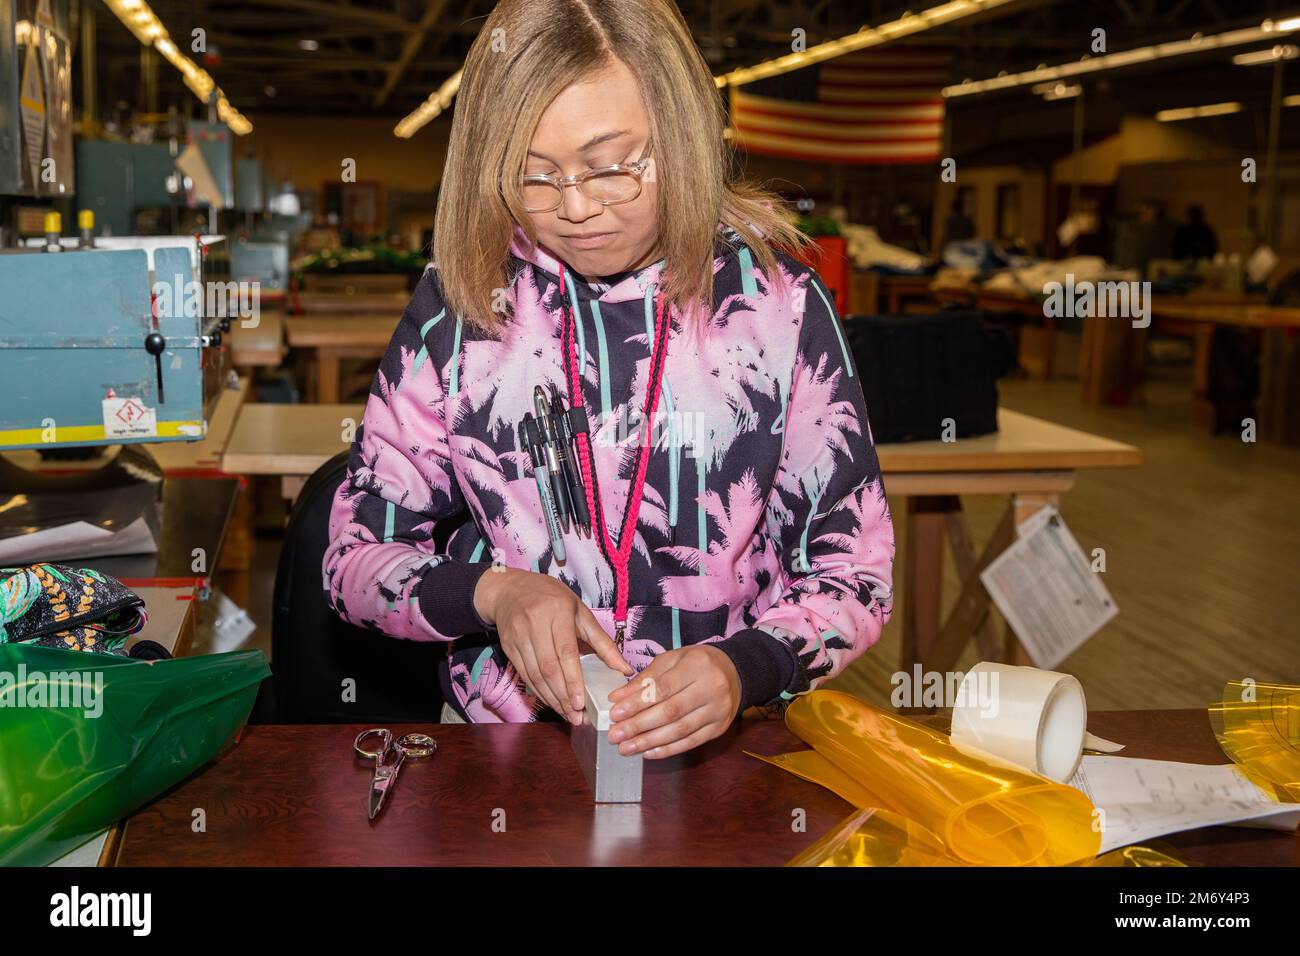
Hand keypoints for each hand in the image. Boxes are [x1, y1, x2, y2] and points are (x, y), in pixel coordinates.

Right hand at [473, 568, 631, 723]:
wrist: (511, 590)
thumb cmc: (552, 599)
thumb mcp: (581, 613)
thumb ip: (603, 643)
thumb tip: (625, 669)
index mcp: (558, 613)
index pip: (565, 652)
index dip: (572, 680)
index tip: (580, 703)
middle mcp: (535, 624)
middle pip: (548, 669)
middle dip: (563, 697)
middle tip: (577, 716)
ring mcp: (518, 636)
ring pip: (534, 676)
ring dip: (551, 699)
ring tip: (567, 714)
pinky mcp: (508, 647)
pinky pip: (524, 675)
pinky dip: (539, 692)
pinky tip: (552, 701)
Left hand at [604, 644, 740, 758]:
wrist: (734, 672)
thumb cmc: (696, 663)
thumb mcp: (671, 660)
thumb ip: (645, 679)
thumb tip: (617, 698)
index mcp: (696, 666)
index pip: (662, 688)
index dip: (637, 703)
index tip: (615, 714)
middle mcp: (711, 688)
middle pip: (670, 712)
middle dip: (638, 726)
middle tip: (615, 736)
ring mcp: (717, 710)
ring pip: (679, 730)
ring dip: (649, 742)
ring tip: (626, 748)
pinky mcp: (719, 728)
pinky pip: (691, 742)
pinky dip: (668, 749)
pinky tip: (648, 752)